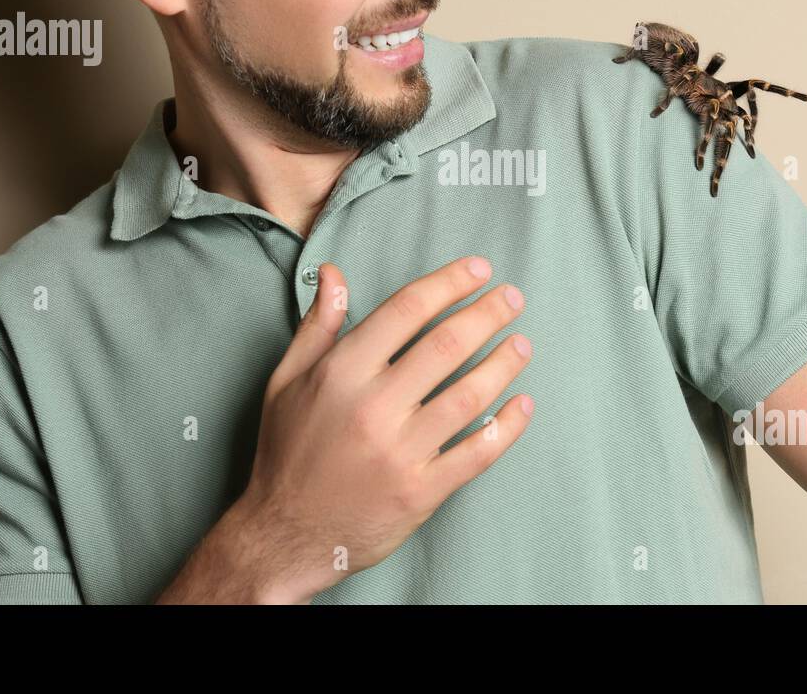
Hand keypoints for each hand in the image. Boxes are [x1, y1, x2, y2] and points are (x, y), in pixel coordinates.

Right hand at [238, 255, 533, 601]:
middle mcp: (373, 407)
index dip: (448, 284)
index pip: (405, 311)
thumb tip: (334, 273)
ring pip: (468, 396)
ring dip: (503, 364)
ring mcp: (400, 452)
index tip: (478, 270)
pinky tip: (523, 404)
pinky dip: (507, 427)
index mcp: (341, 373)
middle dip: (487, 314)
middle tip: (512, 298)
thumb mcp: (286, 382)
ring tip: (522, 344)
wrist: (282, 536)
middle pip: (446, 345)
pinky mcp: (421, 491)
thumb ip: (317, 327)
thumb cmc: (286, 453)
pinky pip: (476, 453)